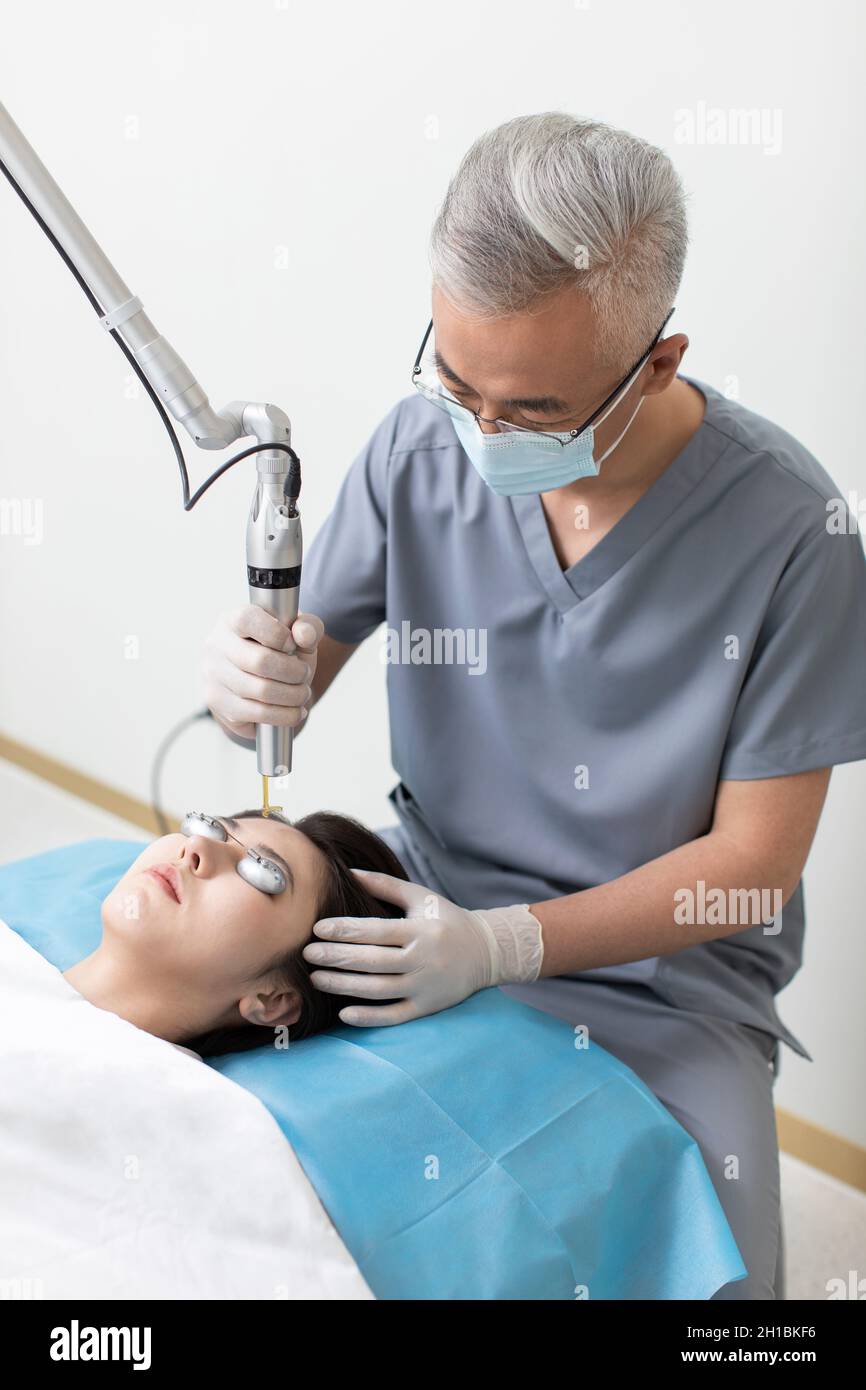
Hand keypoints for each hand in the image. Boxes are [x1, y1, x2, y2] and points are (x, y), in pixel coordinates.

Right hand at [202, 606, 323, 741]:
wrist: (253, 682)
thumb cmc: (276, 651)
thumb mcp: (296, 633)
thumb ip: (308, 626)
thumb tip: (305, 635)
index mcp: (232, 620)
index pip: (248, 620)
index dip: (277, 634)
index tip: (292, 645)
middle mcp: (216, 646)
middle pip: (260, 661)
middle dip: (294, 672)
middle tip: (304, 674)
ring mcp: (213, 677)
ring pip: (262, 691)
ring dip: (294, 696)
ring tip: (303, 693)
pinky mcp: (218, 704)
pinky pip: (258, 714)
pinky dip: (286, 715)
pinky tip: (296, 711)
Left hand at [302, 869, 543, 1025]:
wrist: (487, 951)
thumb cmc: (447, 919)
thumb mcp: (421, 897)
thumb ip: (385, 886)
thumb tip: (348, 873)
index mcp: (421, 930)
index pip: (377, 931)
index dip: (345, 930)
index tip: (317, 929)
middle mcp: (423, 960)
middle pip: (373, 961)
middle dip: (337, 957)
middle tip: (307, 953)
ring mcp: (425, 986)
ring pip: (379, 990)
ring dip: (344, 986)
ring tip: (317, 978)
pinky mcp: (427, 1007)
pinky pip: (395, 1016)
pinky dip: (369, 1017)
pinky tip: (344, 1012)